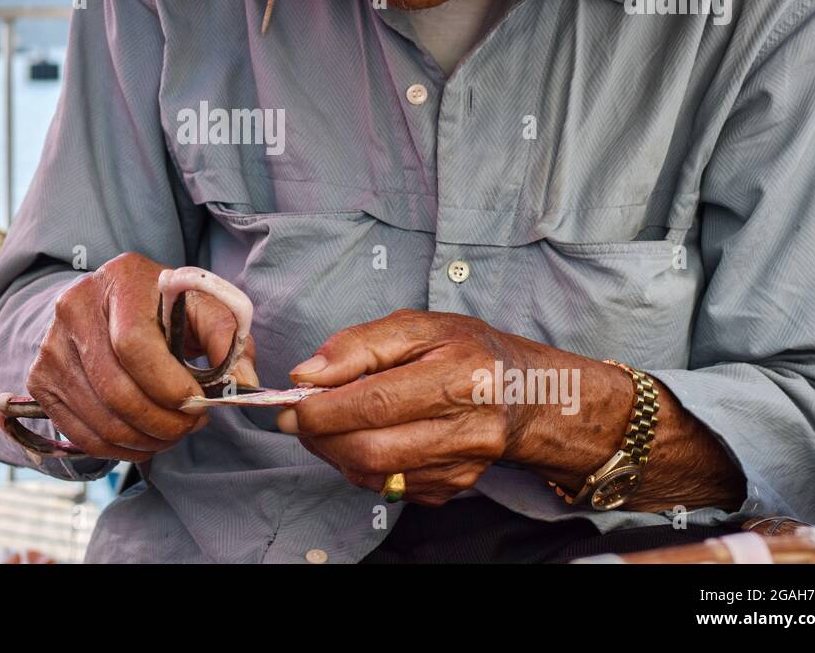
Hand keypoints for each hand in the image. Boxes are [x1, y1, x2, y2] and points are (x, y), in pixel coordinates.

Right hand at [27, 252, 258, 460]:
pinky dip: (119, 448)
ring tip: (172, 432)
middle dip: (163, 422)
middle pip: (116, 389)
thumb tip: (244, 383)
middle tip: (191, 425)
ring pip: (100, 418)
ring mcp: (52, 345)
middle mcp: (75, 307)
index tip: (196, 404)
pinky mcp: (41, 379)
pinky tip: (143, 439)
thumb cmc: (164, 308)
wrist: (108, 305)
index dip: (168, 386)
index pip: (134, 344)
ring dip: (145, 440)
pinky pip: (81, 434)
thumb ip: (228, 339)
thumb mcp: (203, 307)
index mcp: (122, 279)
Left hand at [276, 309, 523, 504]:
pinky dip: (360, 467)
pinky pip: (388, 488)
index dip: (325, 410)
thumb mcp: (418, 326)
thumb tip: (308, 374)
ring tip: (325, 426)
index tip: (290, 405)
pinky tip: (360, 440)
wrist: (524, 392)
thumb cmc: (467, 350)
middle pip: (373, 449)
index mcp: (460, 378)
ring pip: (375, 475)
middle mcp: (467, 429)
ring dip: (335, 453)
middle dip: (321, 437)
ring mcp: (462, 466)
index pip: (378, 403)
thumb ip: (359, 345)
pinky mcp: (453, 487)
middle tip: (298, 418)